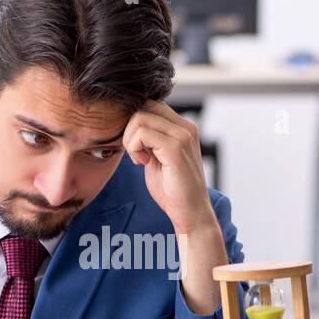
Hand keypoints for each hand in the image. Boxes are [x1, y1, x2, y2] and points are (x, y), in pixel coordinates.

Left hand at [122, 100, 225, 313]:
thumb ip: (148, 139)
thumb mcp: (157, 157)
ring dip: (130, 139)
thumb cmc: (172, 190)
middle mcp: (185, 126)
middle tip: (134, 152)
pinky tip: (142, 163)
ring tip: (139, 158)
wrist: (190, 213)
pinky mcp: (176, 148)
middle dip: (129, 128)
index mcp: (182, 127)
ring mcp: (182, 136)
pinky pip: (142, 133)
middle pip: (143, 105)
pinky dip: (134, 148)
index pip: (149, 104)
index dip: (134, 123)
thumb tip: (128, 126)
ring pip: (139, 117)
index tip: (135, 147)